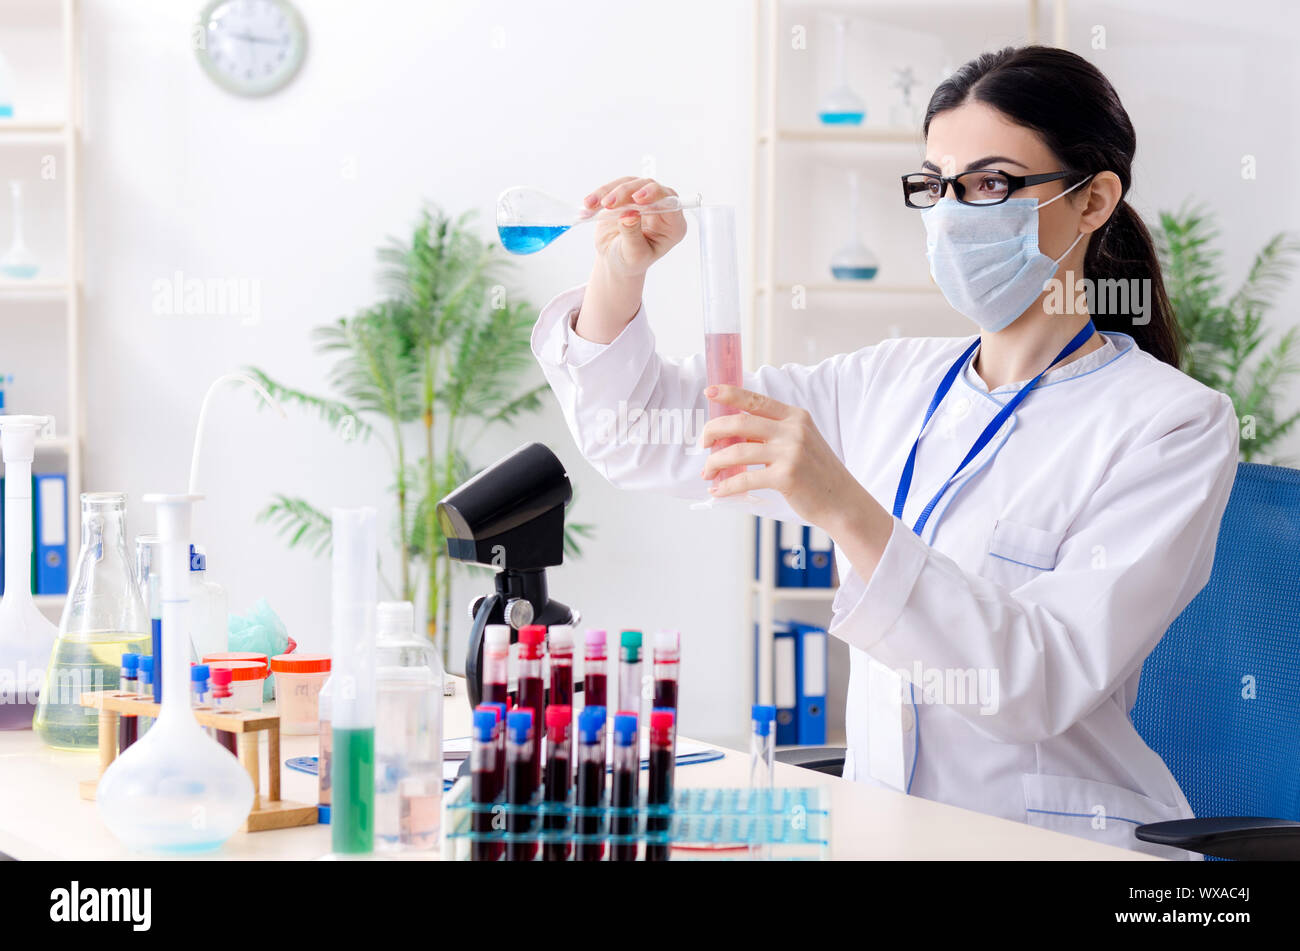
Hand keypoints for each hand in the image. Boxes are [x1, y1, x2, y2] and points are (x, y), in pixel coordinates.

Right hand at [583, 176, 687, 280]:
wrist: (615, 260)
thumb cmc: (630, 262)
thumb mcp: (633, 255)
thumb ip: (633, 235)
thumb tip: (629, 215)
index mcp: (672, 226)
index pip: (671, 203)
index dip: (656, 195)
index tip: (637, 198)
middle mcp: (661, 209)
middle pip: (649, 187)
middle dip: (627, 192)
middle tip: (608, 204)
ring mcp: (644, 200)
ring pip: (630, 183)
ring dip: (610, 192)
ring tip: (593, 206)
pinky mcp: (627, 195)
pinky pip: (614, 187)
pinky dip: (599, 195)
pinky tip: (588, 205)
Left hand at [700, 385, 896, 579]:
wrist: (842, 501)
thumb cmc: (817, 473)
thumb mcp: (801, 442)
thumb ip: (772, 433)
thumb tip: (734, 434)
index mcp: (795, 416)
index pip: (756, 399)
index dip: (729, 393)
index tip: (709, 391)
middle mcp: (793, 430)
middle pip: (739, 423)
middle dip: (713, 431)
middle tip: (703, 444)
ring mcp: (790, 453)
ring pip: (737, 452)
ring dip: (715, 463)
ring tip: (707, 472)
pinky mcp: (786, 477)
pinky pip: (745, 478)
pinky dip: (726, 486)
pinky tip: (718, 491)